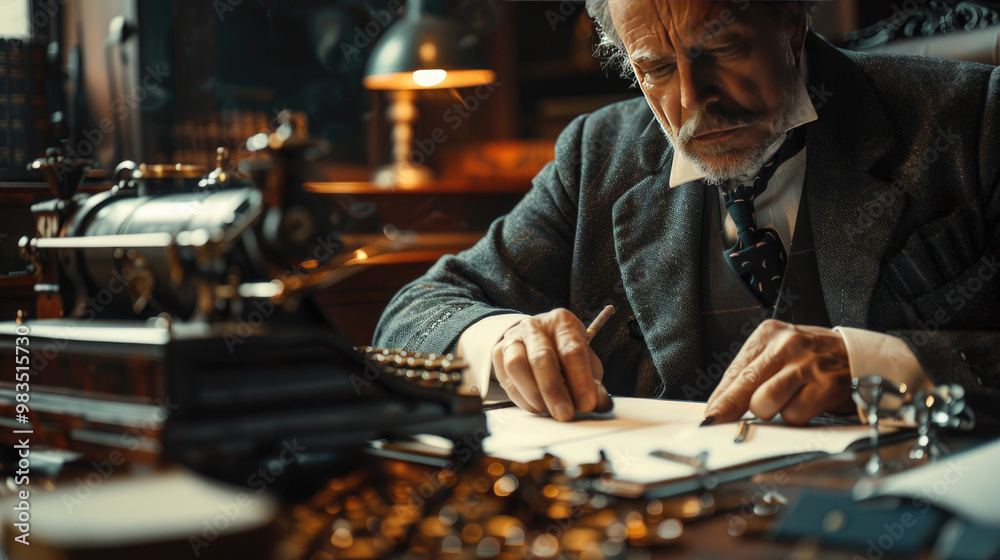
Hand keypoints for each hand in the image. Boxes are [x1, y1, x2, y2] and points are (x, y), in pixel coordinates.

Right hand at [492, 308, 604, 420]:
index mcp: (562, 322)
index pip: (572, 350)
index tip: (587, 404)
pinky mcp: (498, 353)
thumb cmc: (565, 354)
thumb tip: (599, 404)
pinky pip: (506, 379)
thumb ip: (593, 382)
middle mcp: (535, 326)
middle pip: (542, 357)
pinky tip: (536, 406)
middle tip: (565, 414)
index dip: (580, 379)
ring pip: (517, 365)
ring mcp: (513, 338)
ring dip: (534, 394)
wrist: (536, 341)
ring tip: (548, 411)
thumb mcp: (586, 362)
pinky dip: (522, 398)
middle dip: (554, 390)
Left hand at [704, 320, 854, 425]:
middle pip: (745, 386)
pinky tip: (802, 406)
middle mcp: (787, 345)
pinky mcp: (826, 385)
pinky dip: (794, 418)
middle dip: (731, 410)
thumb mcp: (777, 354)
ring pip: (765, 402)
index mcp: (768, 334)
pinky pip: (794, 414)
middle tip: (722, 423)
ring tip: (780, 404)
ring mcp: (808, 364)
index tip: (711, 415)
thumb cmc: (810, 358)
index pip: (734, 372)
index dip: (720, 399)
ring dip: (768, 412)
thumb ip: (749, 376)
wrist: (857, 355)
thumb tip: (721, 406)